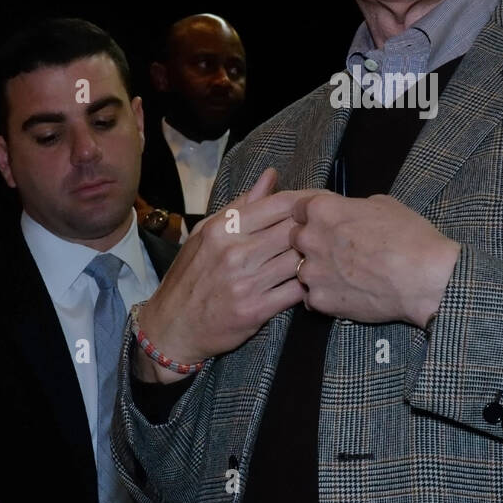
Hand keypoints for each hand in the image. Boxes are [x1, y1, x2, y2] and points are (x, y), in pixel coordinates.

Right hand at [136, 168, 316, 380]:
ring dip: (314, 259)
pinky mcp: (256, 310)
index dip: (305, 203)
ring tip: (323, 256)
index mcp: (223, 229)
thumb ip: (242, 205)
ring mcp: (246, 283)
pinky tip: (311, 282)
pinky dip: (309, 286)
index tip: (317, 207)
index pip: (279, 205)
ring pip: (299, 261)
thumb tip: (271, 176)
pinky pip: (297, 292)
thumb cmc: (192, 275)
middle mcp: (235, 253)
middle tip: (330, 232)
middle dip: (315, 230)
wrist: (173, 326)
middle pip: (294, 231)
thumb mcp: (207, 233)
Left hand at [290, 192, 460, 327]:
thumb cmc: (409, 236)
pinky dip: (325, 296)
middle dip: (312, 243)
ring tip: (345, 276)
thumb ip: (353, 208)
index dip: (313, 216)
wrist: (424, 277)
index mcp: (323, 210)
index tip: (325, 223)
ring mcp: (312, 272)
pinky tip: (346, 294)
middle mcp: (310, 239)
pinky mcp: (319, 300)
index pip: (298, 209)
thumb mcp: (383, 204)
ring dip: (318, 272)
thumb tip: (349, 213)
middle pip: (295, 239)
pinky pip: (311, 297)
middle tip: (336, 251)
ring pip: (302, 270)